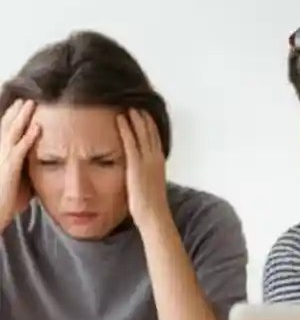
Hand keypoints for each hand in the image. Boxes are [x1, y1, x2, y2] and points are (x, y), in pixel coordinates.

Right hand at [0, 99, 39, 227]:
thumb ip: (27, 170)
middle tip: (26, 98)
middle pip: (7, 127)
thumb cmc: (7, 201)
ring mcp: (3, 160)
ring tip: (30, 104)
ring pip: (12, 133)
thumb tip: (44, 165)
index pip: (6, 133)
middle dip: (16, 112)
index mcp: (1, 156)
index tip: (21, 106)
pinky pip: (20, 150)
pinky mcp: (10, 169)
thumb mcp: (19, 181)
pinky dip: (29, 137)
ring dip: (22, 118)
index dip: (13, 119)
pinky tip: (38, 128)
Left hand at [118, 109, 171, 229]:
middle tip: (136, 104)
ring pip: (142, 133)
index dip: (150, 125)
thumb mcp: (150, 186)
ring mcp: (147, 161)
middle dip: (144, 117)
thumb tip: (140, 172)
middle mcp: (155, 159)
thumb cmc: (150, 206)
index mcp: (159, 163)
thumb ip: (146, 175)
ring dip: (135, 118)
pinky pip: (130, 142)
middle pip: (150, 132)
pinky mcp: (136, 165)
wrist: (154, 216)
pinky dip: (126, 129)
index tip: (144, 113)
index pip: (155, 138)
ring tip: (129, 106)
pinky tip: (120, 119)